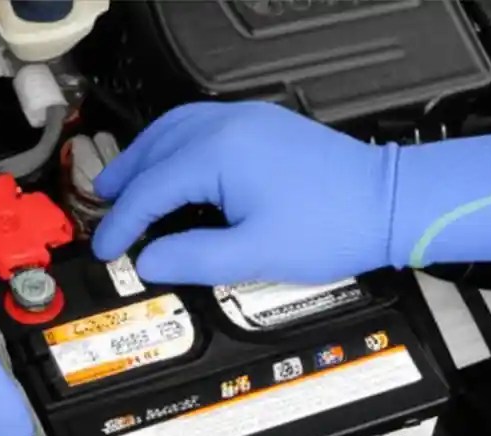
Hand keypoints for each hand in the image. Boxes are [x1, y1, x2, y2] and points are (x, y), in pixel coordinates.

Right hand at [92, 101, 490, 285]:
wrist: (389, 202)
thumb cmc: (334, 225)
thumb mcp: (255, 256)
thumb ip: (194, 259)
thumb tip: (151, 260)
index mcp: (219, 153)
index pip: (151, 189)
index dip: (122, 223)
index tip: (107, 248)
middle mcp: (228, 125)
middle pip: (154, 147)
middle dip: (124, 178)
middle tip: (101, 207)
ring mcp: (249, 120)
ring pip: (176, 128)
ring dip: (146, 155)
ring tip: (126, 182)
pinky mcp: (266, 125)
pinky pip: (202, 125)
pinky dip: (175, 144)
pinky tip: (175, 164)